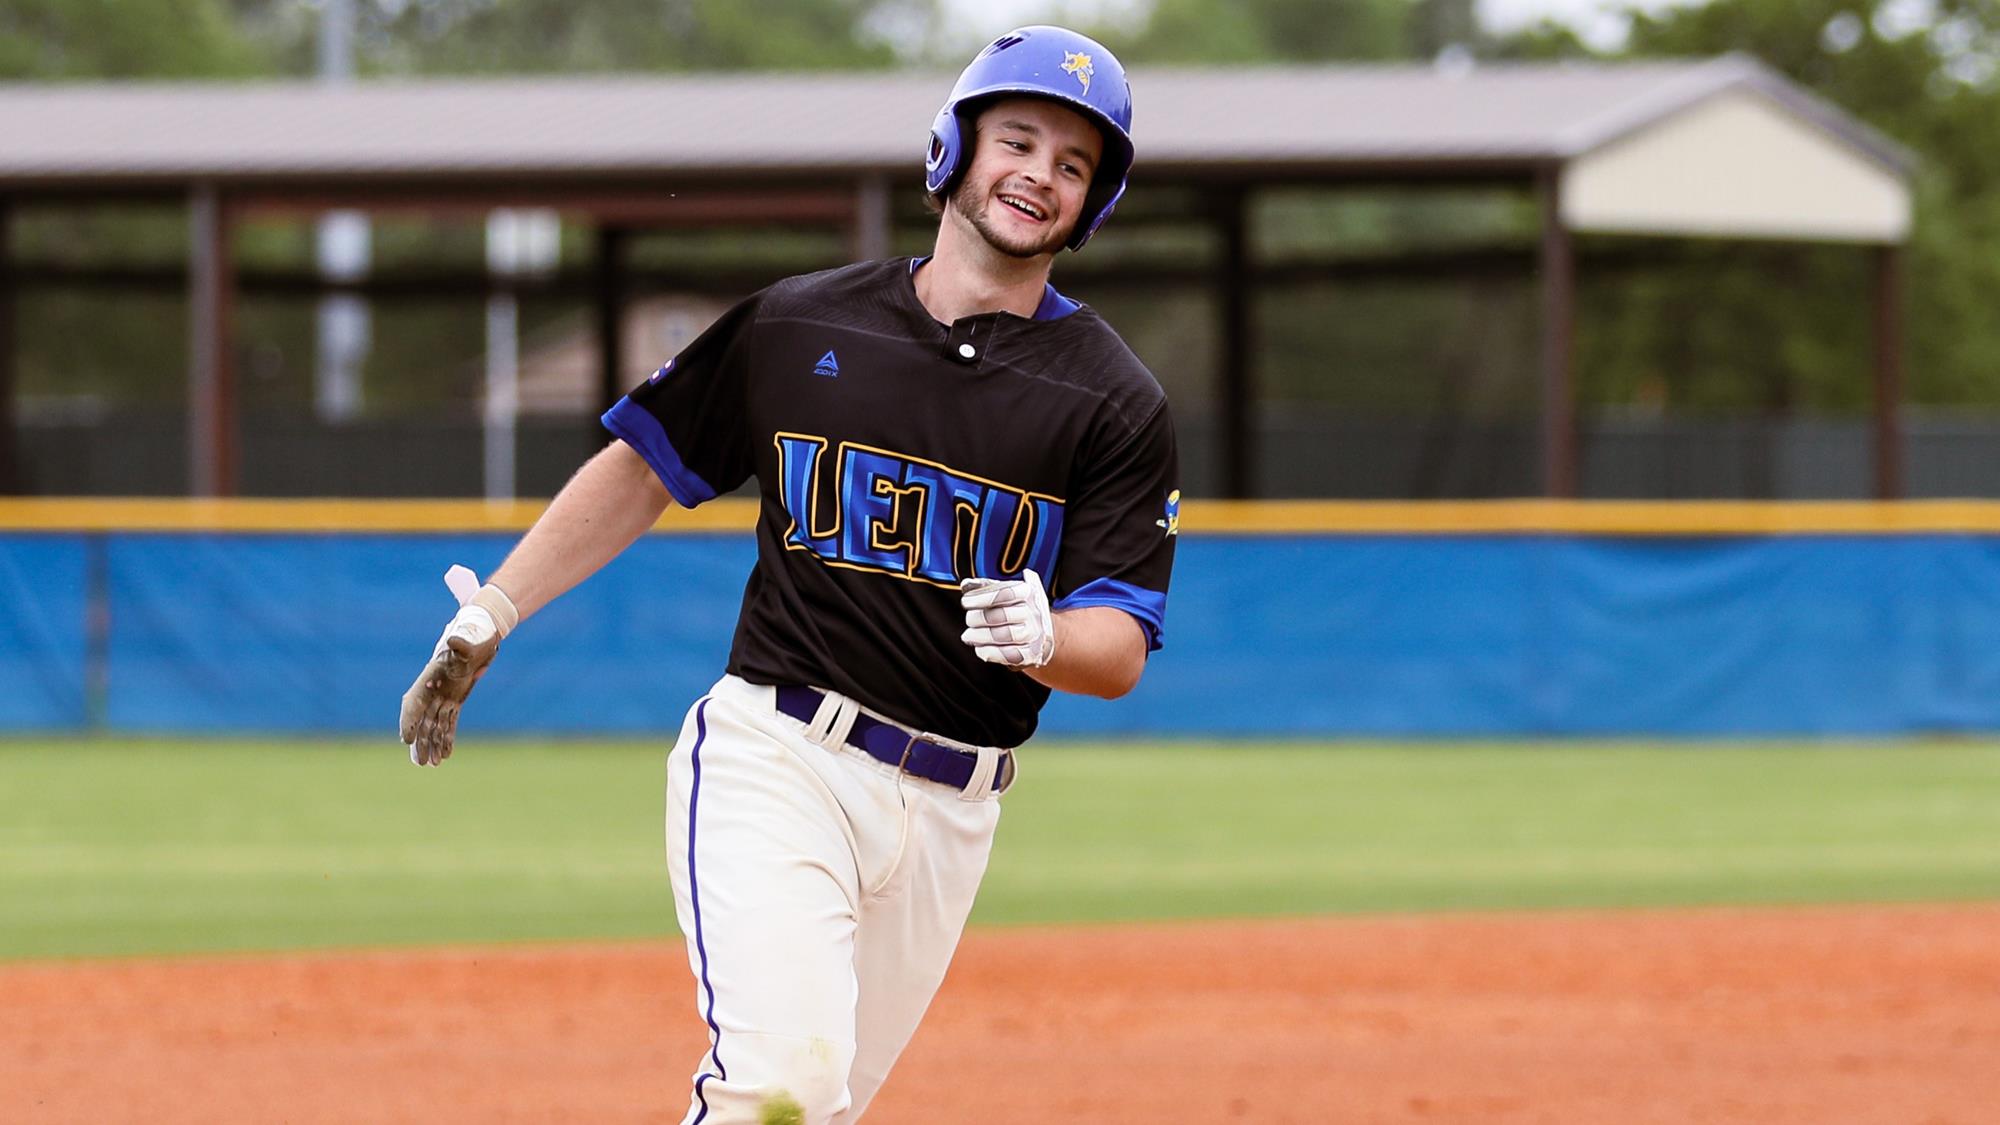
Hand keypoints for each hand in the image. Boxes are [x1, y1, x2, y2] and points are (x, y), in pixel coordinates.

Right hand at [399, 577, 516, 765]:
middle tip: (418, 763)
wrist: (482, 633)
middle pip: (421, 720)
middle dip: (419, 741)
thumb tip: (455, 641)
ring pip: (433, 725)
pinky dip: (446, 738)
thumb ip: (460, 645)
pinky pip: (448, 722)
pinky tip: (445, 755)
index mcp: (430, 677)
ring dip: (432, 744)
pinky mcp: (455, 699)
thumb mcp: (468, 641)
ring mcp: (444, 695)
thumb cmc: (474, 635)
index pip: (414, 703)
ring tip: (431, 765)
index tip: (405, 739)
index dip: (409, 721)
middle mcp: (433, 689)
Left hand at [960, 568, 1056, 667]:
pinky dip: (990, 652)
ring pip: (1005, 635)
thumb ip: (985, 587)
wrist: (1039, 634)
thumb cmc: (1016, 610)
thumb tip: (966, 584)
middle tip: (969, 620)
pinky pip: (1009, 654)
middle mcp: (1033, 612)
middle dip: (977, 618)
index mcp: (1027, 592)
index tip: (966, 602)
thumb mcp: (1003, 593)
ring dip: (980, 636)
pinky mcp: (1031, 654)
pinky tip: (980, 649)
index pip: (1004, 593)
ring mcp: (1033, 634)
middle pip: (1001, 615)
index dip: (981, 598)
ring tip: (969, 636)